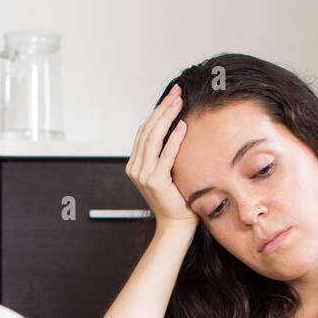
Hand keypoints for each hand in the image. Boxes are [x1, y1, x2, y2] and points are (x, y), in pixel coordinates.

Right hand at [126, 84, 197, 231]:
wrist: (176, 225)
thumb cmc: (176, 200)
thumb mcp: (167, 172)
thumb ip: (164, 154)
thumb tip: (176, 129)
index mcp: (135, 164)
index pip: (144, 131)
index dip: (157, 112)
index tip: (171, 96)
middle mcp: (136, 168)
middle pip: (147, 130)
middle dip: (162, 109)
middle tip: (176, 92)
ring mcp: (143, 175)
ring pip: (153, 139)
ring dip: (167, 117)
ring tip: (178, 102)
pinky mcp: (155, 182)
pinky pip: (165, 155)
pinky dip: (174, 139)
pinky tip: (182, 125)